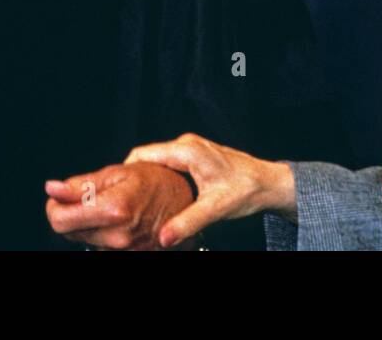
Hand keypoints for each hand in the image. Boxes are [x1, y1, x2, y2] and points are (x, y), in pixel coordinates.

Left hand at [44, 161, 195, 249]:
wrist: (187, 201)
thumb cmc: (156, 181)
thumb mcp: (118, 173)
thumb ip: (82, 184)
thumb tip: (52, 189)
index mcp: (113, 210)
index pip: (59, 221)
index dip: (55, 206)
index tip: (61, 197)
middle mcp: (118, 236)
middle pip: (69, 233)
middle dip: (72, 214)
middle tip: (90, 197)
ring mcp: (126, 250)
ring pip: (85, 240)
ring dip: (89, 224)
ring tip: (111, 206)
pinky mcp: (131, 256)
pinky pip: (102, 247)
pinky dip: (103, 234)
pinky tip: (119, 220)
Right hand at [126, 133, 293, 247]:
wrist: (269, 182)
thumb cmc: (247, 189)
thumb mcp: (216, 208)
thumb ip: (187, 222)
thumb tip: (163, 238)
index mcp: (187, 150)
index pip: (142, 154)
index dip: (124, 172)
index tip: (113, 191)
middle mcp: (185, 144)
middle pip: (145, 157)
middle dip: (131, 177)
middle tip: (121, 202)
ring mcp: (190, 148)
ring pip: (155, 160)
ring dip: (144, 178)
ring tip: (134, 202)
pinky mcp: (193, 156)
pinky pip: (166, 163)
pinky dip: (157, 177)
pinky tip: (154, 197)